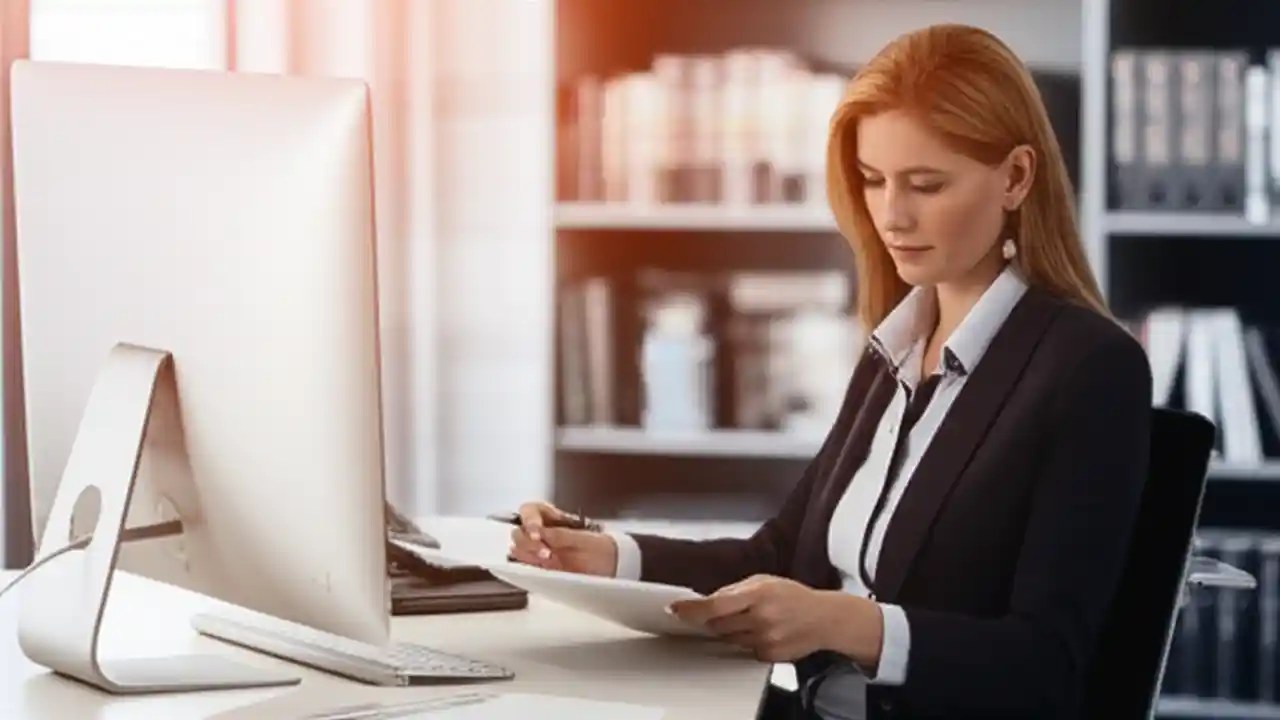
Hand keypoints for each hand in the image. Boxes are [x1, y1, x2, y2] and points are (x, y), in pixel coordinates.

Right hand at [506, 501, 617, 576]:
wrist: (612, 568)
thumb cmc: (602, 548)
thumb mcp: (585, 538)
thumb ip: (562, 535)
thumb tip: (543, 534)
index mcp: (552, 518)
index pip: (530, 511)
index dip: (529, 520)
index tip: (537, 533)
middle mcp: (542, 533)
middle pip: (520, 531)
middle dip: (528, 541)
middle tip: (545, 552)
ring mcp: (539, 551)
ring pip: (518, 548)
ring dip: (526, 554)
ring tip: (546, 560)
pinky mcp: (540, 568)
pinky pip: (524, 566)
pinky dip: (527, 566)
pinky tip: (537, 569)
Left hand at [670, 575, 883, 667]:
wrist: (824, 619)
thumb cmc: (792, 596)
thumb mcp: (763, 581)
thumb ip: (734, 591)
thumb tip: (705, 601)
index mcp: (757, 593)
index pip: (715, 605)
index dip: (691, 609)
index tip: (675, 609)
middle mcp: (761, 618)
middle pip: (716, 625)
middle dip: (713, 619)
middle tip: (724, 612)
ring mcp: (765, 639)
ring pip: (727, 640)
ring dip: (729, 631)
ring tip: (749, 619)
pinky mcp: (769, 656)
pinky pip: (743, 652)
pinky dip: (745, 642)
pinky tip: (762, 631)